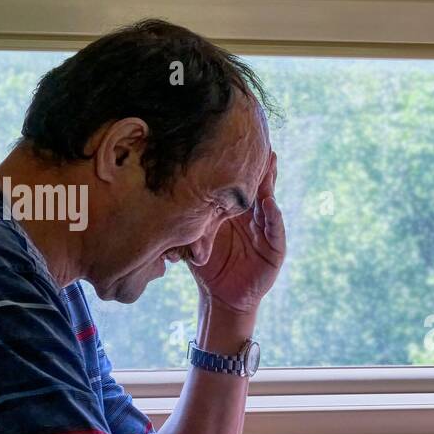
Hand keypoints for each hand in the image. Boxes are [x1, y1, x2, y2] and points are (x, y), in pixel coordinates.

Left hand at [191, 151, 285, 315]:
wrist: (222, 297)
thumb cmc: (206, 266)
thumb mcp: (194, 237)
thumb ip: (186, 218)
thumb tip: (158, 193)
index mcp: (233, 211)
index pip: (235, 181)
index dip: (235, 161)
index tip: (231, 136)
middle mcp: (252, 216)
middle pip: (255, 184)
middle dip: (257, 162)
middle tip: (256, 138)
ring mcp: (266, 230)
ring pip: (268, 200)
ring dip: (269, 182)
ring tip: (270, 161)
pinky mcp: (275, 249)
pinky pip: (275, 230)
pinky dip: (274, 217)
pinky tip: (270, 203)